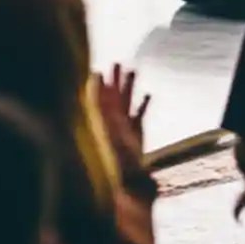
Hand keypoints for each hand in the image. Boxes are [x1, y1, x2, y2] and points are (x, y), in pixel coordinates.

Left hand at [95, 64, 150, 178]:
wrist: (130, 180)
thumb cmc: (118, 156)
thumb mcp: (108, 126)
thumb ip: (101, 102)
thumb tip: (95, 77)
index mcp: (103, 119)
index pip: (101, 96)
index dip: (101, 82)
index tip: (104, 67)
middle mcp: (112, 122)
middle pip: (113, 95)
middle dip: (116, 79)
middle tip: (118, 62)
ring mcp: (125, 128)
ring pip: (127, 102)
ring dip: (130, 87)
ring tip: (134, 71)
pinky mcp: (137, 135)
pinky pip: (139, 115)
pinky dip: (143, 104)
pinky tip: (148, 95)